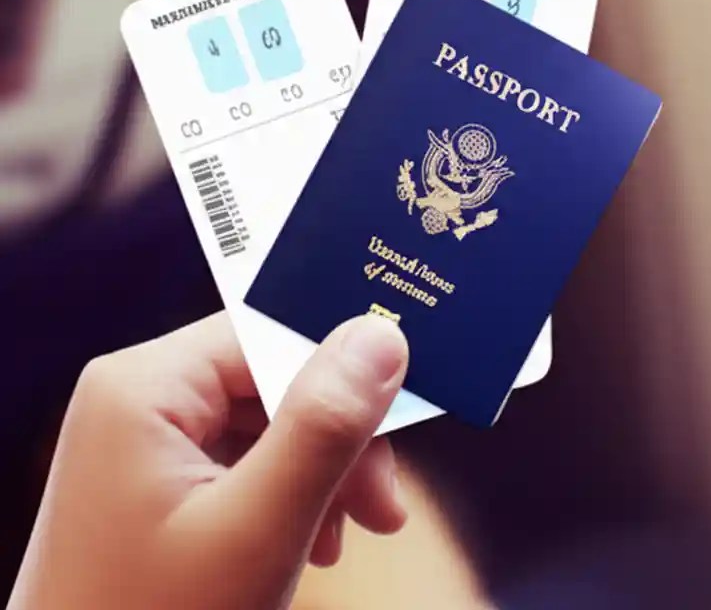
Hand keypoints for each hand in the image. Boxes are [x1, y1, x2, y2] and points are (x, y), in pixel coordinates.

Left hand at [9, 312, 410, 609]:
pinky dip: (292, 495)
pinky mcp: (154, 486)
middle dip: (341, 438)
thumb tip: (382, 336)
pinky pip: (245, 461)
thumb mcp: (260, 526)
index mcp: (144, 387)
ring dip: (324, 472)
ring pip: (269, 422)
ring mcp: (141, 444)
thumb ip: (324, 425)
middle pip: (275, 379)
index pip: (271, 332)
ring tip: (348, 535)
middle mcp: (137, 400)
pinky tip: (311, 544)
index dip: (346, 369)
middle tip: (384, 507)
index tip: (408, 415)